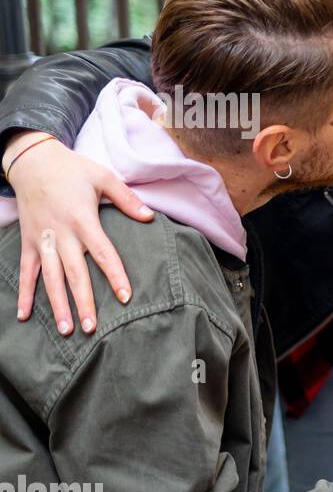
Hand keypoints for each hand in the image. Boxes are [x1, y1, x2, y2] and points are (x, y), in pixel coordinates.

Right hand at [5, 133, 153, 333]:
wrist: (32, 161)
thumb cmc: (73, 169)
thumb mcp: (103, 177)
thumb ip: (127, 199)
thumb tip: (149, 218)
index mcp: (83, 220)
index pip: (103, 253)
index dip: (115, 275)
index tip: (125, 297)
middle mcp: (61, 234)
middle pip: (75, 273)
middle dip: (83, 301)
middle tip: (92, 327)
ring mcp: (42, 240)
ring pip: (50, 278)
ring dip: (57, 304)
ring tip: (66, 330)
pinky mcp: (29, 241)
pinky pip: (26, 271)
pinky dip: (24, 293)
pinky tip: (24, 315)